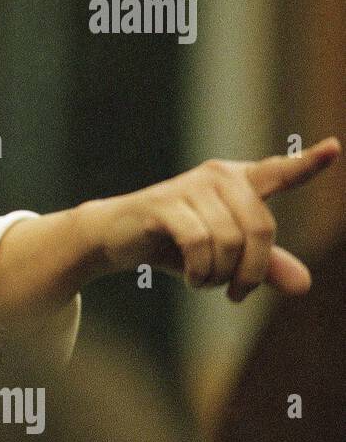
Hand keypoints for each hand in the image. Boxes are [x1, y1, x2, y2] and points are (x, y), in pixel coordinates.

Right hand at [78, 137, 340, 300]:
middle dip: (252, 272)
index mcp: (240, 182)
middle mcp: (219, 176)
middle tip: (236, 294)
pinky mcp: (164, 203)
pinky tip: (192, 280)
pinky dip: (200, 271)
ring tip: (204, 282)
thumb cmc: (175, 243)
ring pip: (229, 241)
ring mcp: (190, 186)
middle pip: (260, 229)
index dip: (308, 163)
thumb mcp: (225, 257)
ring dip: (219, 275)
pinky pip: (199, 243)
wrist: (117, 238)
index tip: (334, 147)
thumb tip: (304, 286)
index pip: (279, 172)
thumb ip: (266, 267)